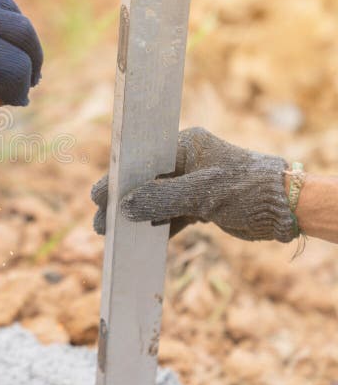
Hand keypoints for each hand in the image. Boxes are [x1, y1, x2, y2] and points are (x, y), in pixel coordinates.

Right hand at [90, 127, 297, 242]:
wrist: (288, 209)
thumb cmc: (248, 190)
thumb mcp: (201, 194)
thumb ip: (160, 198)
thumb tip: (123, 207)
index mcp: (184, 146)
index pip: (141, 160)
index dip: (117, 178)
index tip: (96, 197)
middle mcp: (186, 161)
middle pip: (144, 181)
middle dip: (122, 202)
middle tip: (100, 223)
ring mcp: (193, 183)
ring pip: (156, 200)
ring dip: (138, 216)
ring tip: (114, 235)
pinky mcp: (202, 203)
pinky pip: (172, 214)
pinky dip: (158, 226)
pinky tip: (141, 239)